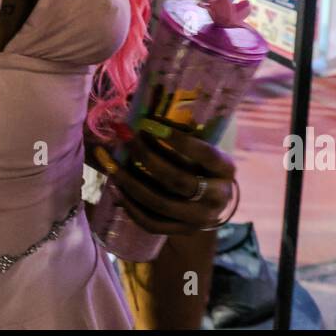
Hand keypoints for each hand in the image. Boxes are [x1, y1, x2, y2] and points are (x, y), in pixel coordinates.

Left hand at [108, 129, 236, 235]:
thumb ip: (179, 131)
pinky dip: (130, 205)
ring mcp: (199, 218)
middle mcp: (217, 196)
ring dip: (130, 182)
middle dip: (146, 157)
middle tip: (125, 137)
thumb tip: (138, 104)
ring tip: (110, 163)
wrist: (209, 202)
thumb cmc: (200, 164)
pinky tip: (115, 187)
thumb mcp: (201, 147)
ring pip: (160, 203)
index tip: (151, 123)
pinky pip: (151, 222)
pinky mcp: (181, 231)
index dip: (179, 140)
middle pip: (178, 180)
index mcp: (225, 169)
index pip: (205, 154)